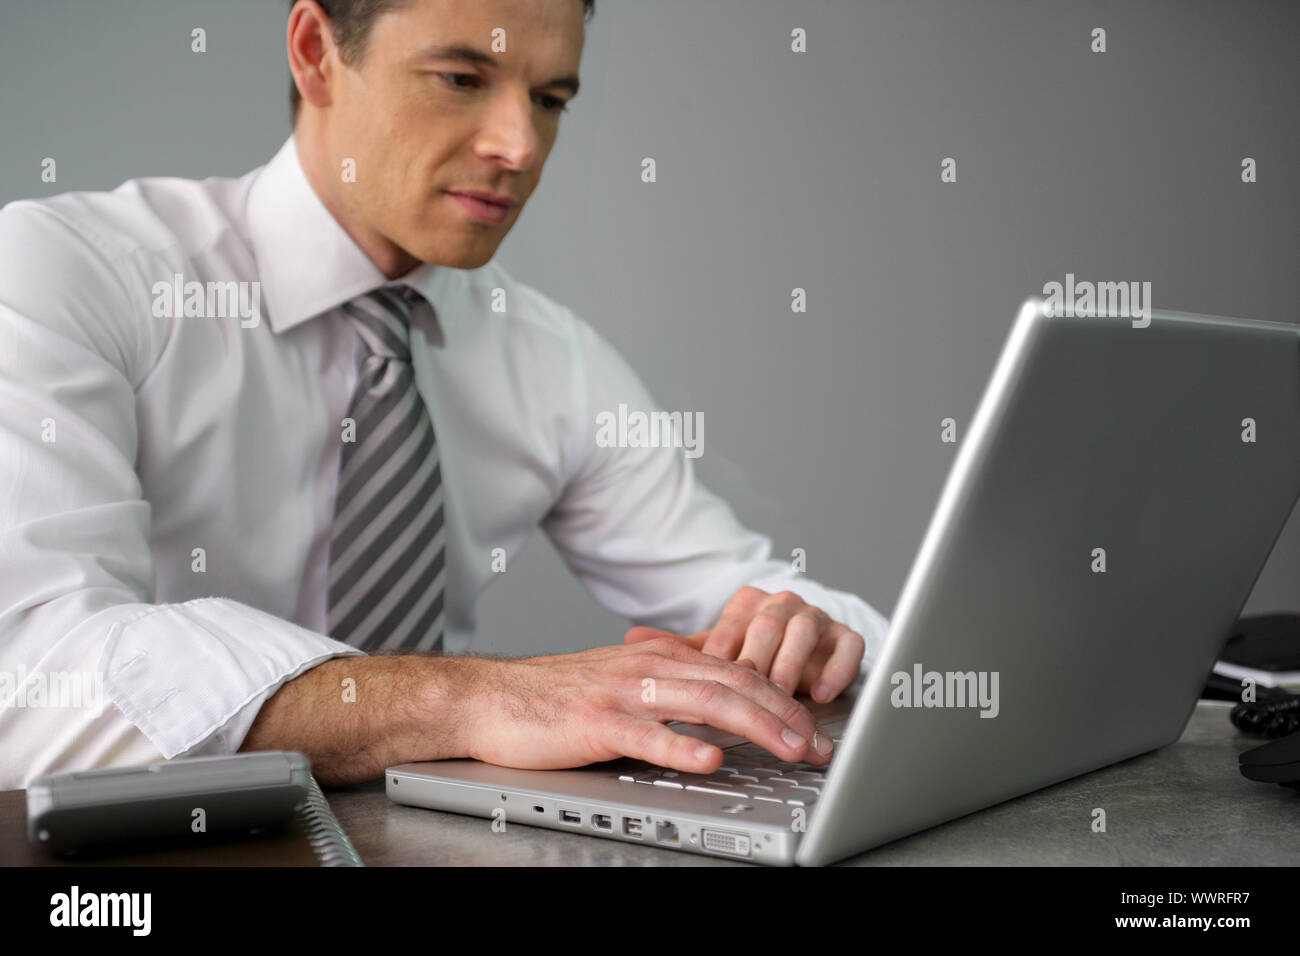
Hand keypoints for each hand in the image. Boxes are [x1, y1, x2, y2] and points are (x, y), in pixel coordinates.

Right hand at [460, 637, 837, 773]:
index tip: (813, 726)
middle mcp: (650, 668)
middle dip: (785, 713)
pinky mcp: (597, 722)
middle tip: (818, 743)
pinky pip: (648, 735)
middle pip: (733, 684)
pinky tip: (712, 760)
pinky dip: (684, 747)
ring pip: (705, 703)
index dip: (782, 698)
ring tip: (789, 747)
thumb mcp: (625, 678)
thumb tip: (720, 690)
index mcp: (661, 658)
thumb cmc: (557, 695)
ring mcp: (625, 694)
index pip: (736, 672)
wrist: (492, 698)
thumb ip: (671, 682)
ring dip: (756, 726)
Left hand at [625, 586, 864, 701]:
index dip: (723, 651)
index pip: (734, 622)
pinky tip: (822, 692)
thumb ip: (678, 647)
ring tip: (781, 695)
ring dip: (793, 665)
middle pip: (769, 625)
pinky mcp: (847, 637)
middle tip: (747, 694)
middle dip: (759, 660)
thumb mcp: (716, 654)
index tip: (711, 680)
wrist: (801, 660)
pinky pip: (848, 646)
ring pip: (806, 632)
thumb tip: (632, 636)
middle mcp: (784, 604)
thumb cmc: (752, 660)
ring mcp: (818, 618)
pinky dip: (837, 669)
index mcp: (750, 603)